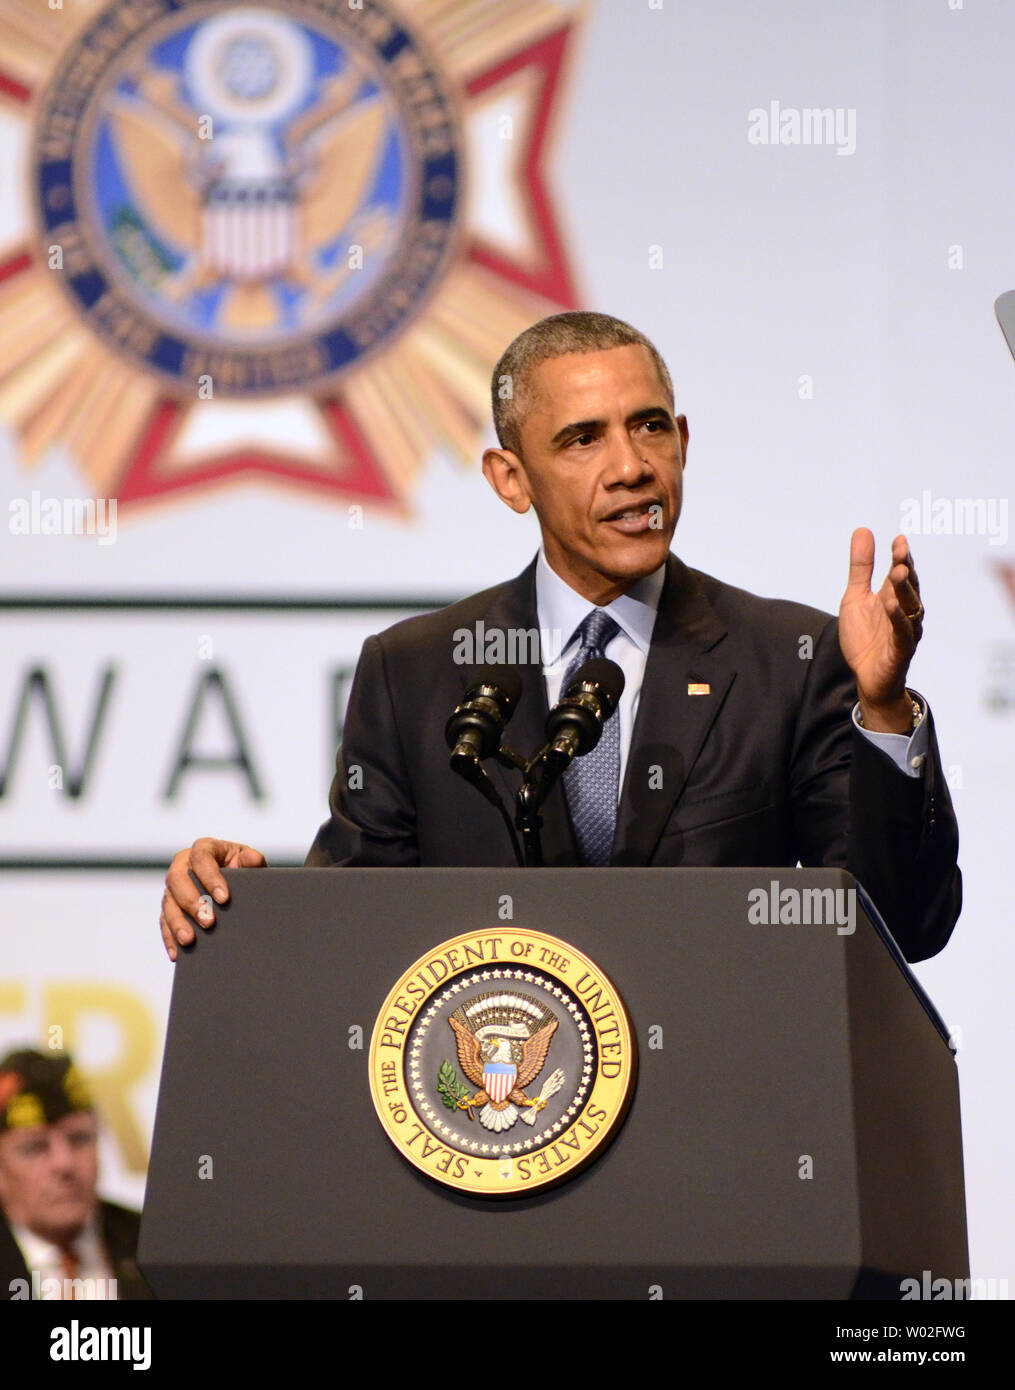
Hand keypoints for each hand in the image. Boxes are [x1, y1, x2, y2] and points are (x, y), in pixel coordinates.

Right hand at [160, 837, 266, 960]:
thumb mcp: (250, 862)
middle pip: (178, 880)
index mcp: (203, 848)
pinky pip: (164, 922)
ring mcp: (173, 887)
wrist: (237, 882)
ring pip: (168, 903)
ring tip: (190, 940)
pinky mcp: (169, 907)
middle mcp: (182, 865)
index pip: (202, 858)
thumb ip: (252, 860)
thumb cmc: (242, 869)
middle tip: (209, 922)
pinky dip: (169, 938)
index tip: (224, 898)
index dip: (210, 877)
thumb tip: (253, 859)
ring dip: (178, 923)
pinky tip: (177, 953)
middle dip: (192, 902)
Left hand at [839, 528, 923, 731]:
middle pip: (909, 586)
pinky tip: (890, 604)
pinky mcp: (901, 650)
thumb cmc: (865, 637)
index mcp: (894, 596)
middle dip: (906, 568)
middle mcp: (905, 611)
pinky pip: (903, 633)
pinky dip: (898, 618)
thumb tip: (863, 530)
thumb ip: (860, 567)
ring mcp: (905, 630)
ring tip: (897, 572)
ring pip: (911, 607)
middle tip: (900, 552)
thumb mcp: (855, 597)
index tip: (899, 539)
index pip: (901, 572)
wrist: (866, 676)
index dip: (901, 556)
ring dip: (904, 590)